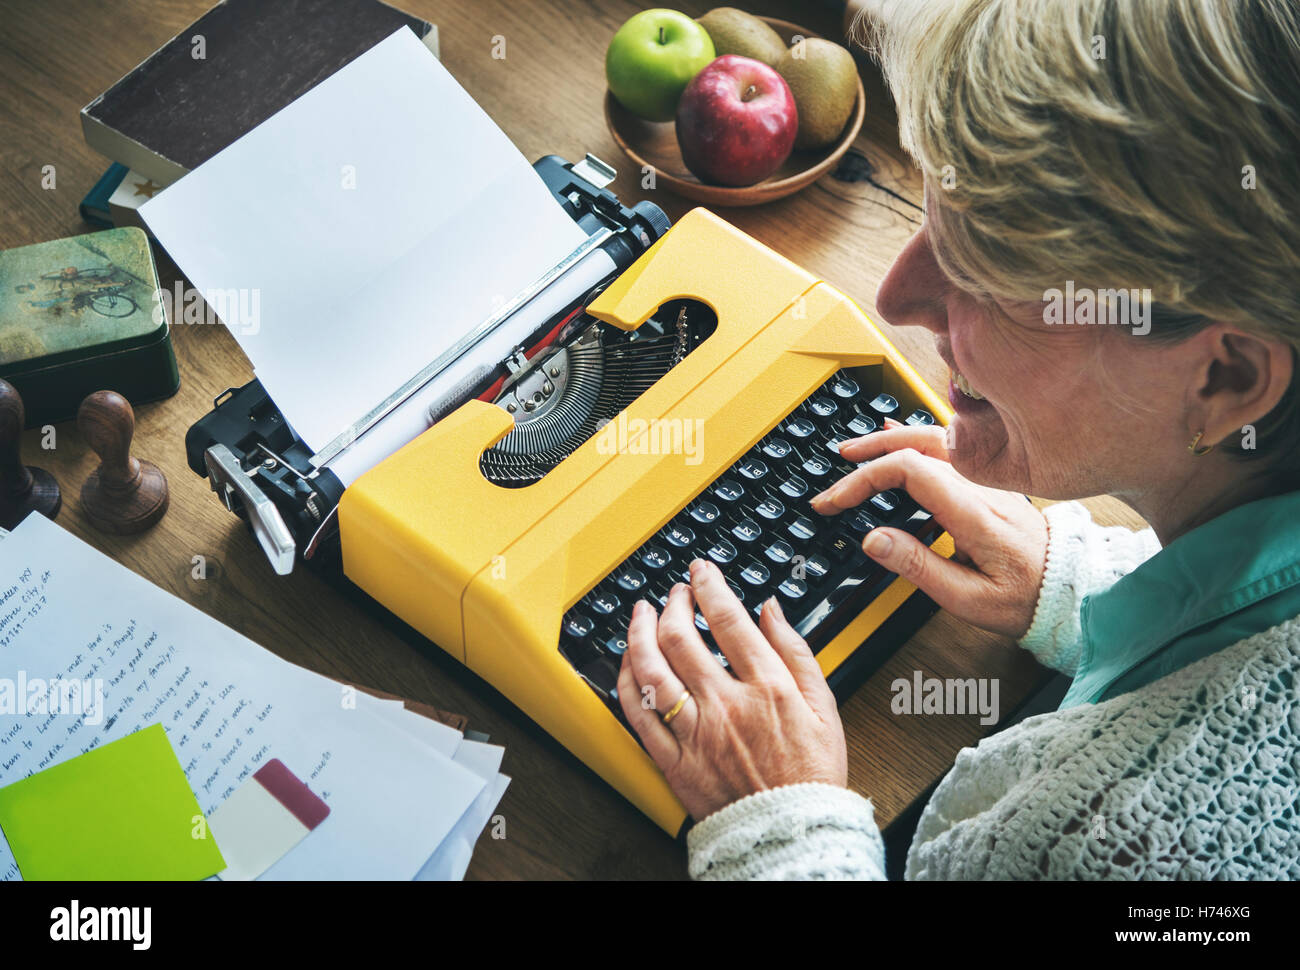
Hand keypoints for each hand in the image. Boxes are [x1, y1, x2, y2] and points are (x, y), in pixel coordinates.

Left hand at [617, 559, 846, 820]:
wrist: (791, 832)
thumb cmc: (810, 773)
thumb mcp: (823, 705)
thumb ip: (795, 650)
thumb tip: (772, 609)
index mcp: (766, 687)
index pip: (728, 619)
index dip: (709, 585)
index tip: (701, 571)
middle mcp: (726, 705)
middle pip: (681, 637)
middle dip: (672, 603)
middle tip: (673, 592)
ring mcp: (695, 733)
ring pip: (651, 669)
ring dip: (639, 632)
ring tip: (640, 614)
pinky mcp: (673, 761)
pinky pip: (638, 714)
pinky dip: (627, 680)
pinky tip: (627, 662)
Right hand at [809, 420, 1047, 639]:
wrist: (1071, 590)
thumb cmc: (1025, 599)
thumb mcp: (968, 599)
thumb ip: (918, 567)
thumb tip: (874, 539)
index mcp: (973, 513)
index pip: (909, 471)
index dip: (864, 480)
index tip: (837, 501)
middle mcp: (981, 487)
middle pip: (918, 444)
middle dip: (869, 454)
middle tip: (836, 469)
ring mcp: (987, 481)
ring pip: (933, 439)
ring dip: (889, 440)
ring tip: (857, 450)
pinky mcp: (990, 484)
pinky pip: (948, 448)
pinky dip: (915, 440)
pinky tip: (899, 440)